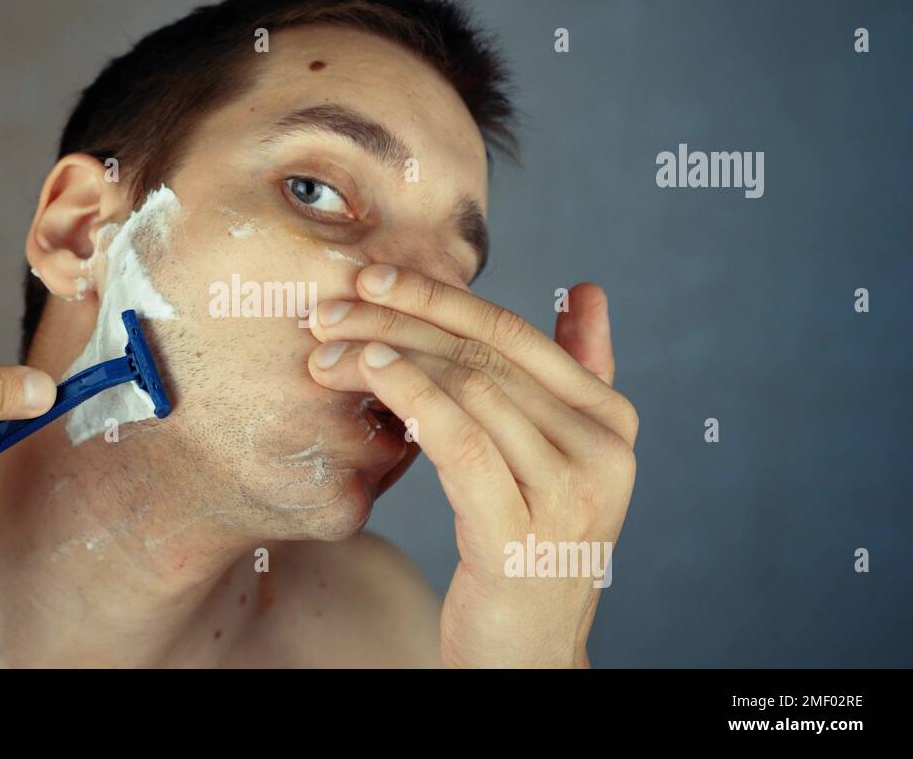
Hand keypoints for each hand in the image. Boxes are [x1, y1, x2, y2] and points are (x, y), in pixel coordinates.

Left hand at [307, 265, 638, 666]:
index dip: (439, 296)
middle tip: (328, 308)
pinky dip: (410, 395)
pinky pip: (460, 443)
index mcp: (609, 421)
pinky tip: (365, 373)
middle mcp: (603, 452)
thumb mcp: (556, 458)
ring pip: (469, 390)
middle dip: (397, 321)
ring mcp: (569, 497)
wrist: (525, 655)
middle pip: (484, 356)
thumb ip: (576, 375)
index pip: (513, 333)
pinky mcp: (521, 538)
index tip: (371, 278)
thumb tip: (585, 290)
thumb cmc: (525, 546)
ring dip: (385, 357)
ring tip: (324, 349)